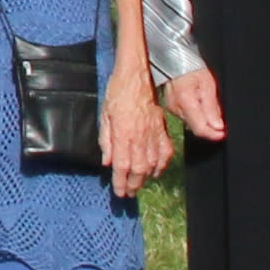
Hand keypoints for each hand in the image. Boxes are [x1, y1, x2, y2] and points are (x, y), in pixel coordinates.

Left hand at [103, 72, 173, 197]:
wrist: (137, 76)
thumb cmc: (117, 92)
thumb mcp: (104, 115)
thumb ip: (105, 140)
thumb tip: (106, 161)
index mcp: (123, 133)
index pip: (122, 165)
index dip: (120, 181)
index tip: (119, 192)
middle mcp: (139, 137)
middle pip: (138, 169)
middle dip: (133, 184)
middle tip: (128, 194)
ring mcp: (153, 134)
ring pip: (152, 163)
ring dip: (145, 178)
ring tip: (139, 186)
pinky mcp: (162, 129)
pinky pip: (165, 152)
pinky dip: (162, 165)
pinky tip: (156, 172)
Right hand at [159, 68, 226, 143]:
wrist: (176, 59)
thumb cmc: (193, 68)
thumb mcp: (208, 84)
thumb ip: (212, 107)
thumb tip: (217, 126)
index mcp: (185, 101)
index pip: (200, 128)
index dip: (214, 134)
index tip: (223, 133)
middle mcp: (176, 107)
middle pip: (196, 127)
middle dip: (210, 126)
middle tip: (220, 119)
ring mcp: (171, 108)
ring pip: (191, 123)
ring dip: (203, 119)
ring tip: (209, 104)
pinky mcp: (171, 107)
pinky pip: (186, 116)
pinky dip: (196, 114)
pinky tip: (200, 102)